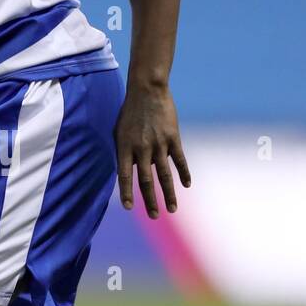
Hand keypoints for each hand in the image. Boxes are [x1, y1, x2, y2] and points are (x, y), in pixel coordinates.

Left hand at [115, 83, 190, 218]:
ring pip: (164, 174)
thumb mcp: (119, 131)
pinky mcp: (173, 138)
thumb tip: (125, 173)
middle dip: (150, 200)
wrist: (147, 90)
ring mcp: (159, 144)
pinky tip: (187, 185)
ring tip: (172, 209)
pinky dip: (184, 173)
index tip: (129, 208)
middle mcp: (142, 148)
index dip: (127, 192)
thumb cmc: (130, 112)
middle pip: (146, 180)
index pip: (125, 176)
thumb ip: (123, 152)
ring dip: (169, 193)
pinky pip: (179, 160)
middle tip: (154, 216)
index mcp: (125, 147)